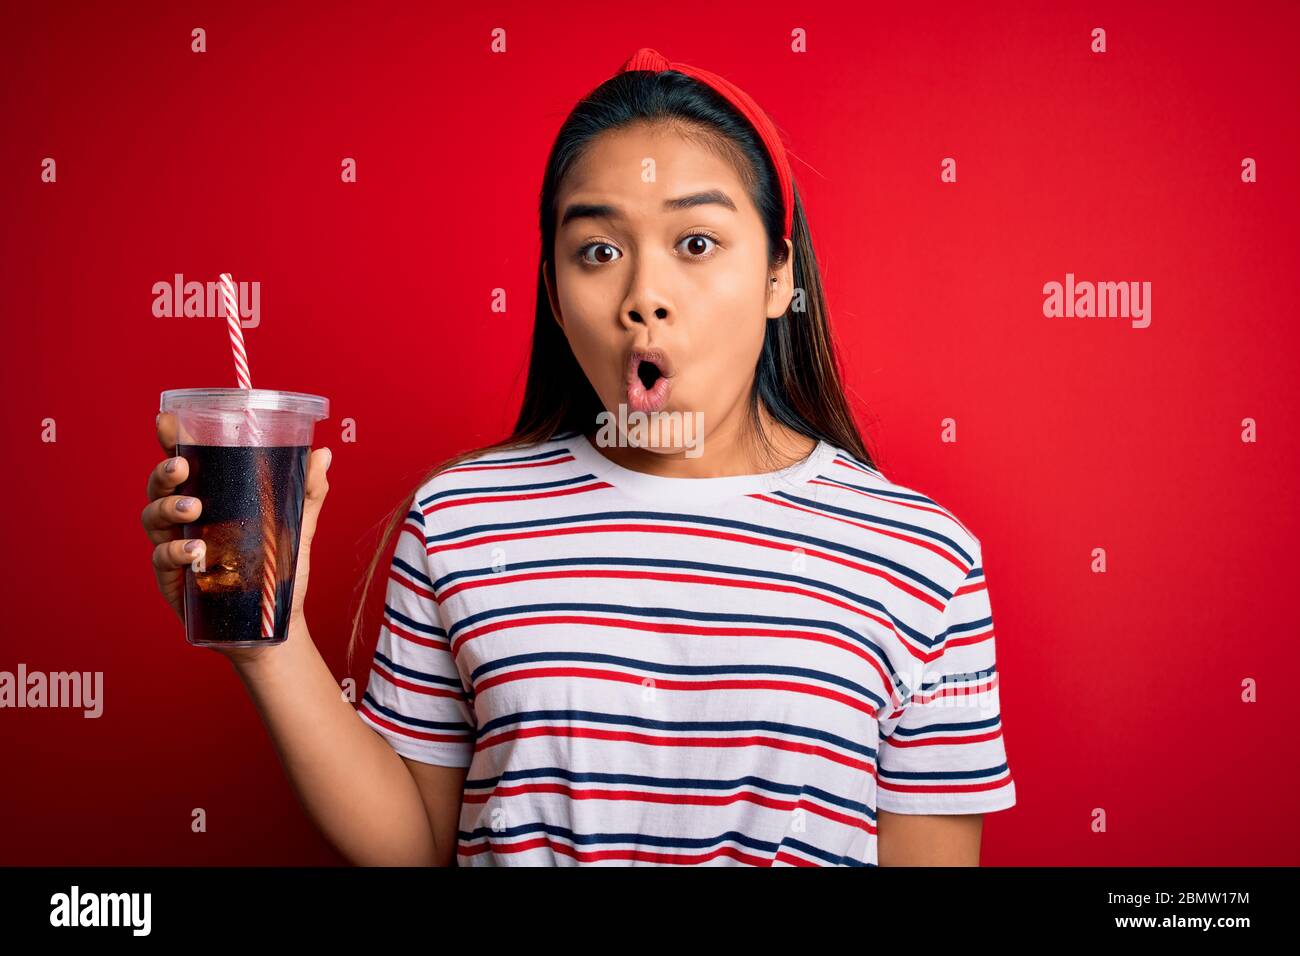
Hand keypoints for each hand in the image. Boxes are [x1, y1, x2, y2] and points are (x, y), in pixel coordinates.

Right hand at [143, 411, 331, 664]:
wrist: (275, 625)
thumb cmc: (279, 571)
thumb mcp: (297, 527)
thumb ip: (307, 492)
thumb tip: (323, 453)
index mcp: (211, 497)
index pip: (184, 462)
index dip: (171, 440)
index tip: (167, 422)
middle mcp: (187, 519)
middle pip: (160, 486)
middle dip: (164, 472)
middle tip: (182, 468)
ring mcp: (176, 548)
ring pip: (153, 519)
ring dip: (167, 508)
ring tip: (192, 509)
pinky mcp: (173, 580)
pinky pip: (162, 560)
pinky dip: (174, 553)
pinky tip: (195, 553)